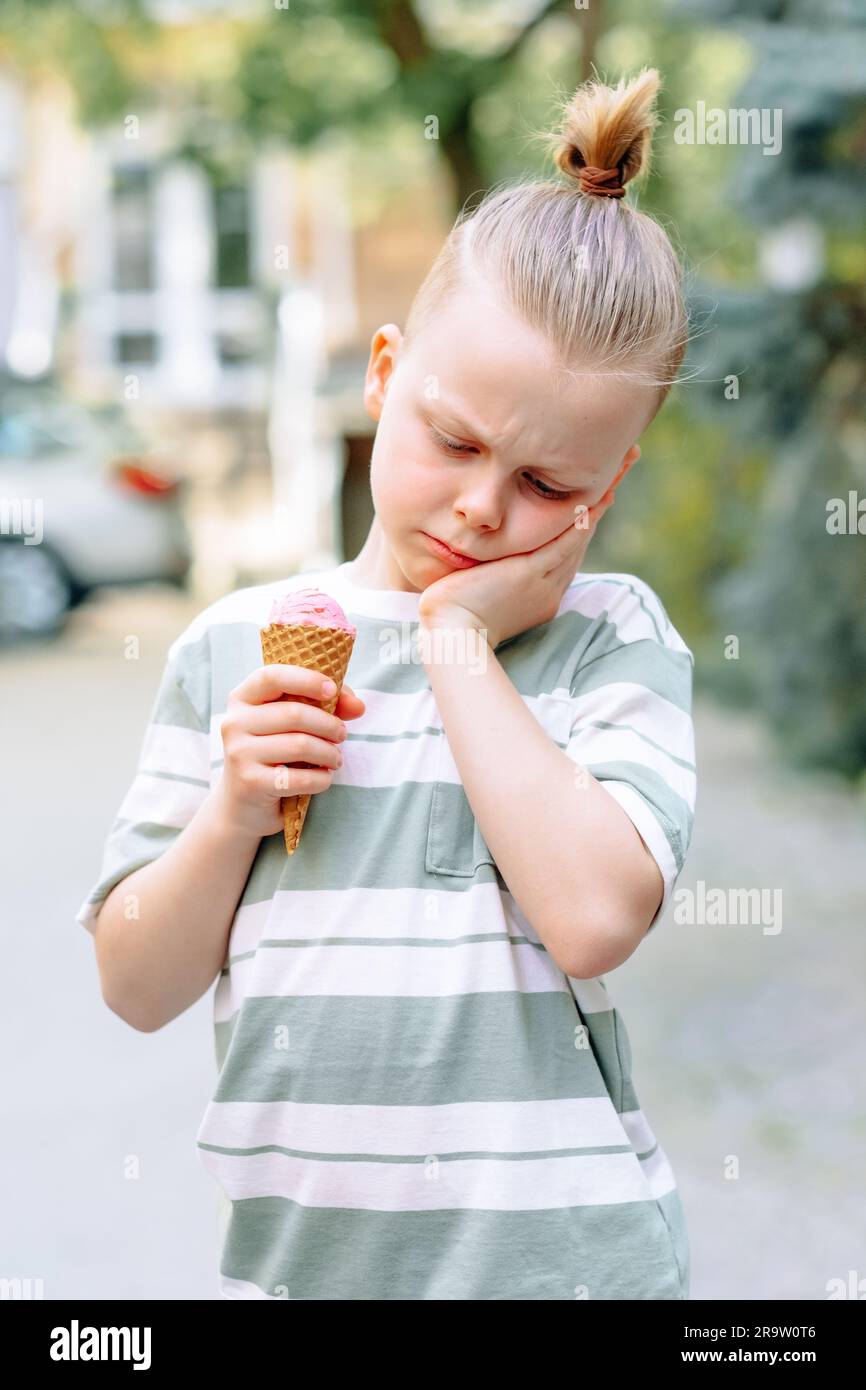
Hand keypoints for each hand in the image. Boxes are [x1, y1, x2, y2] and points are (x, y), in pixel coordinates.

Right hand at [216, 664, 365, 838]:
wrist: (243, 805)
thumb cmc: (275, 755)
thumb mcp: (295, 724)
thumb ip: (328, 705)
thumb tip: (359, 707)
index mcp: (243, 699)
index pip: (271, 676)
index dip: (306, 680)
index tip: (332, 690)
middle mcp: (234, 722)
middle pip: (293, 713)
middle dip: (328, 724)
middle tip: (342, 735)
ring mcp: (238, 753)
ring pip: (299, 745)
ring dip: (329, 753)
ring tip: (335, 758)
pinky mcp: (249, 783)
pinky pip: (299, 778)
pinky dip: (321, 779)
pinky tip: (323, 778)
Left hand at [417, 489, 615, 649]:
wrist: (450, 636)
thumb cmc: (453, 617)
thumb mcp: (479, 591)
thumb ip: (491, 573)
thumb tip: (486, 559)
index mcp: (541, 595)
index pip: (566, 551)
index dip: (583, 523)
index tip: (597, 497)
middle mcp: (549, 588)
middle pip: (580, 540)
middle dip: (600, 505)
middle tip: (621, 470)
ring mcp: (543, 581)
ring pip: (578, 537)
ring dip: (600, 504)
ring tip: (619, 472)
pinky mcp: (529, 573)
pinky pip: (565, 541)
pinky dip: (583, 519)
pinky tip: (599, 496)